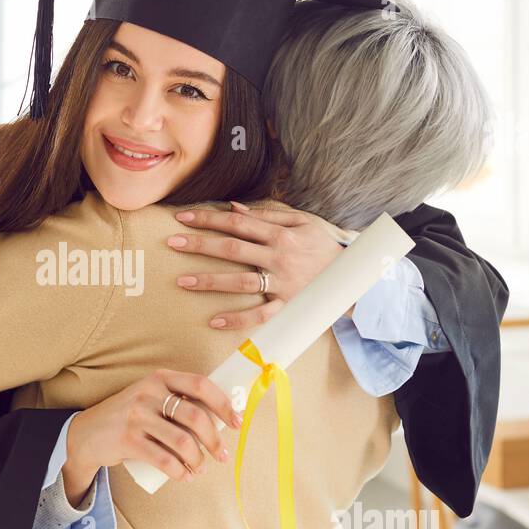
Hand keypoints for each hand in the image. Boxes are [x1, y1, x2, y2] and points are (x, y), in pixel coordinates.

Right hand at [63, 369, 243, 499]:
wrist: (87, 433)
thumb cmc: (129, 417)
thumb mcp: (150, 398)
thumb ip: (177, 402)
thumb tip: (219, 420)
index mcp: (160, 378)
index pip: (200, 385)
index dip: (223, 404)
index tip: (236, 423)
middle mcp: (148, 393)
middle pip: (196, 417)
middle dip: (214, 441)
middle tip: (221, 455)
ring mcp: (136, 416)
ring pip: (183, 442)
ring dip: (198, 460)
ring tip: (200, 469)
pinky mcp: (127, 440)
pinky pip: (163, 459)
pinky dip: (179, 471)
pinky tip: (184, 476)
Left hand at [168, 202, 348, 331]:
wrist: (356, 276)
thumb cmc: (324, 245)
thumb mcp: (303, 221)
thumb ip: (268, 214)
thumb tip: (234, 207)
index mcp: (280, 234)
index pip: (237, 223)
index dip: (209, 218)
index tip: (184, 217)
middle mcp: (278, 257)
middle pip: (232, 248)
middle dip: (200, 244)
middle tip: (172, 242)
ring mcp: (282, 283)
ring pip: (240, 282)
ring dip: (210, 281)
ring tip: (182, 281)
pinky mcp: (288, 306)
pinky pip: (259, 315)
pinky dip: (237, 319)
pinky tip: (213, 321)